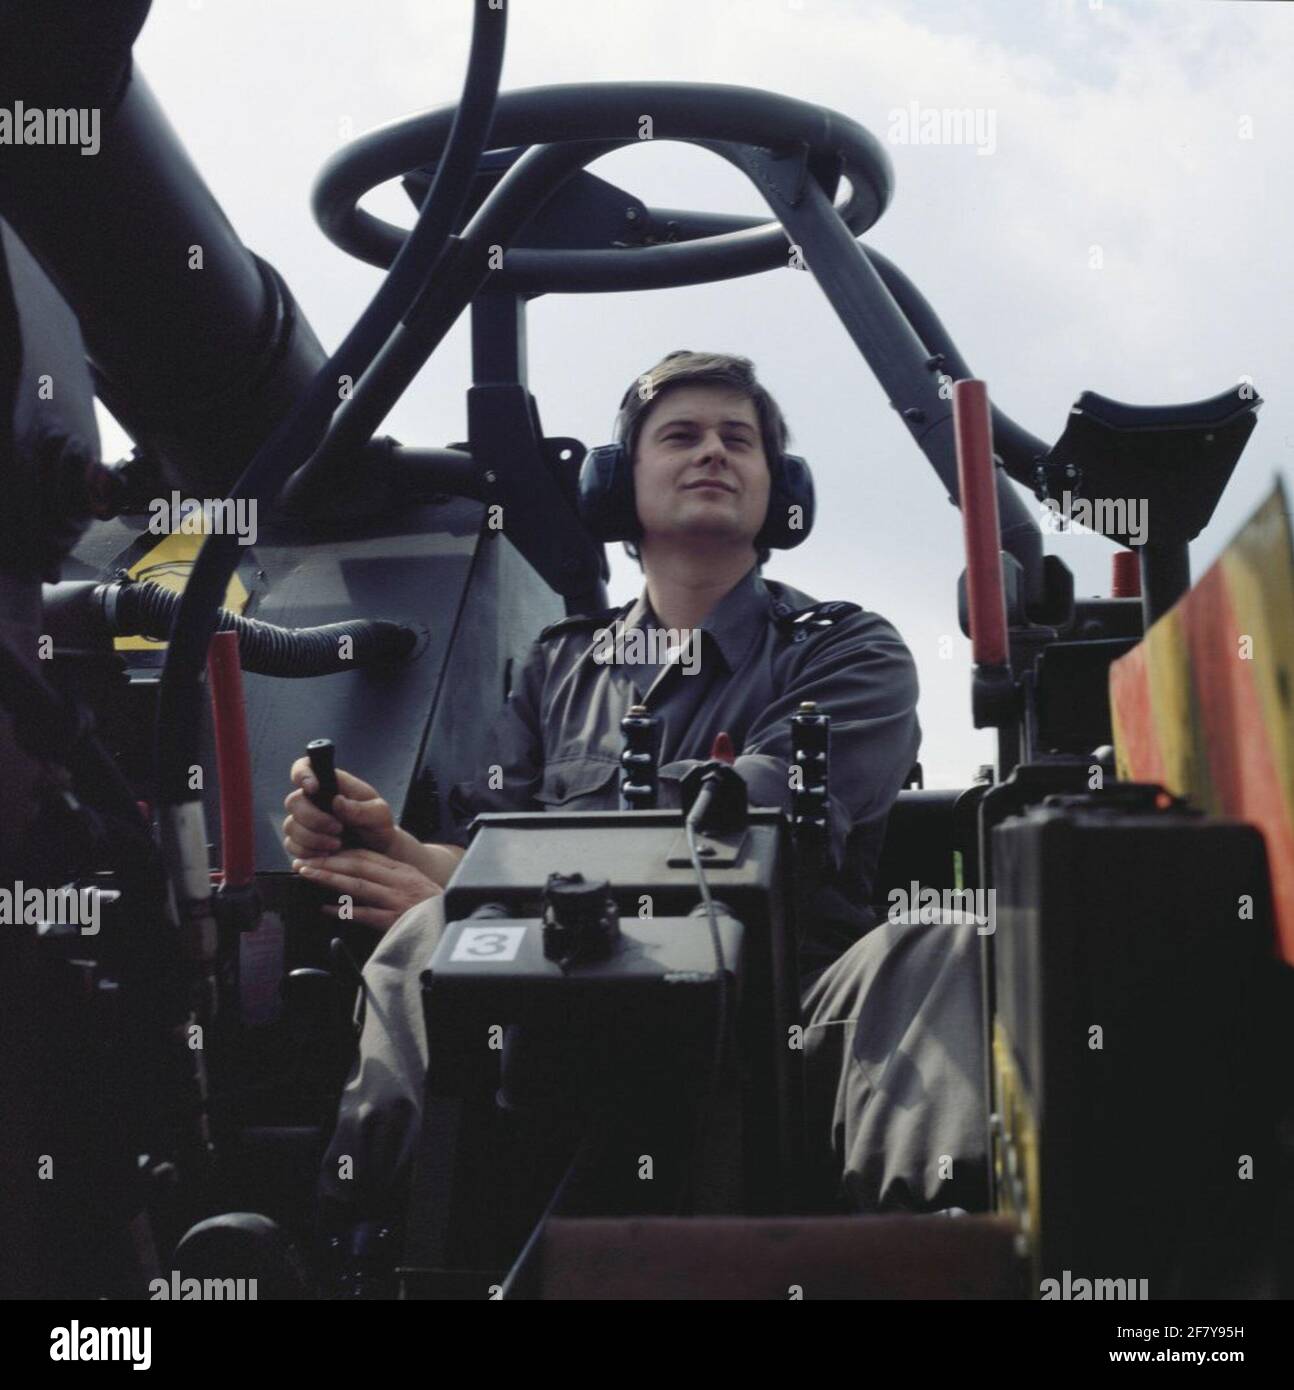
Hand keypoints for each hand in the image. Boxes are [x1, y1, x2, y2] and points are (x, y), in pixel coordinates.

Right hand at [283, 758, 398, 860]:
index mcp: (330, 784)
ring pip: (290, 826)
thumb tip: (337, 801)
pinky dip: (308, 852)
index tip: (313, 788)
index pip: (305, 767)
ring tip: (337, 844)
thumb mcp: (378, 814)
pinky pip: (291, 846)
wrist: (377, 851)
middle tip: (338, 828)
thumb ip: (361, 808)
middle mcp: (313, 800)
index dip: (302, 774)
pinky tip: (327, 854)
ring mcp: (304, 822)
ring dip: (313, 838)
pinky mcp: (301, 842)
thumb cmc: (377, 825)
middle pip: (293, 801)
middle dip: (314, 818)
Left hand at [292, 848, 442, 932]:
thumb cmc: (434, 909)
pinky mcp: (395, 921)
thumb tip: (366, 875)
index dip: (340, 852)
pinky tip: (325, 908)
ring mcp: (397, 900)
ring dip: (329, 878)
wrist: (455, 927)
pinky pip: (364, 913)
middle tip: (304, 860)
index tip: (320, 851)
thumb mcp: (419, 886)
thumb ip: (395, 879)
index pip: (367, 855)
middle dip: (328, 861)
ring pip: (357, 884)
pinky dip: (343, 910)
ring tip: (307, 874)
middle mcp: (399, 881)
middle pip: (358, 866)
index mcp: (404, 871)